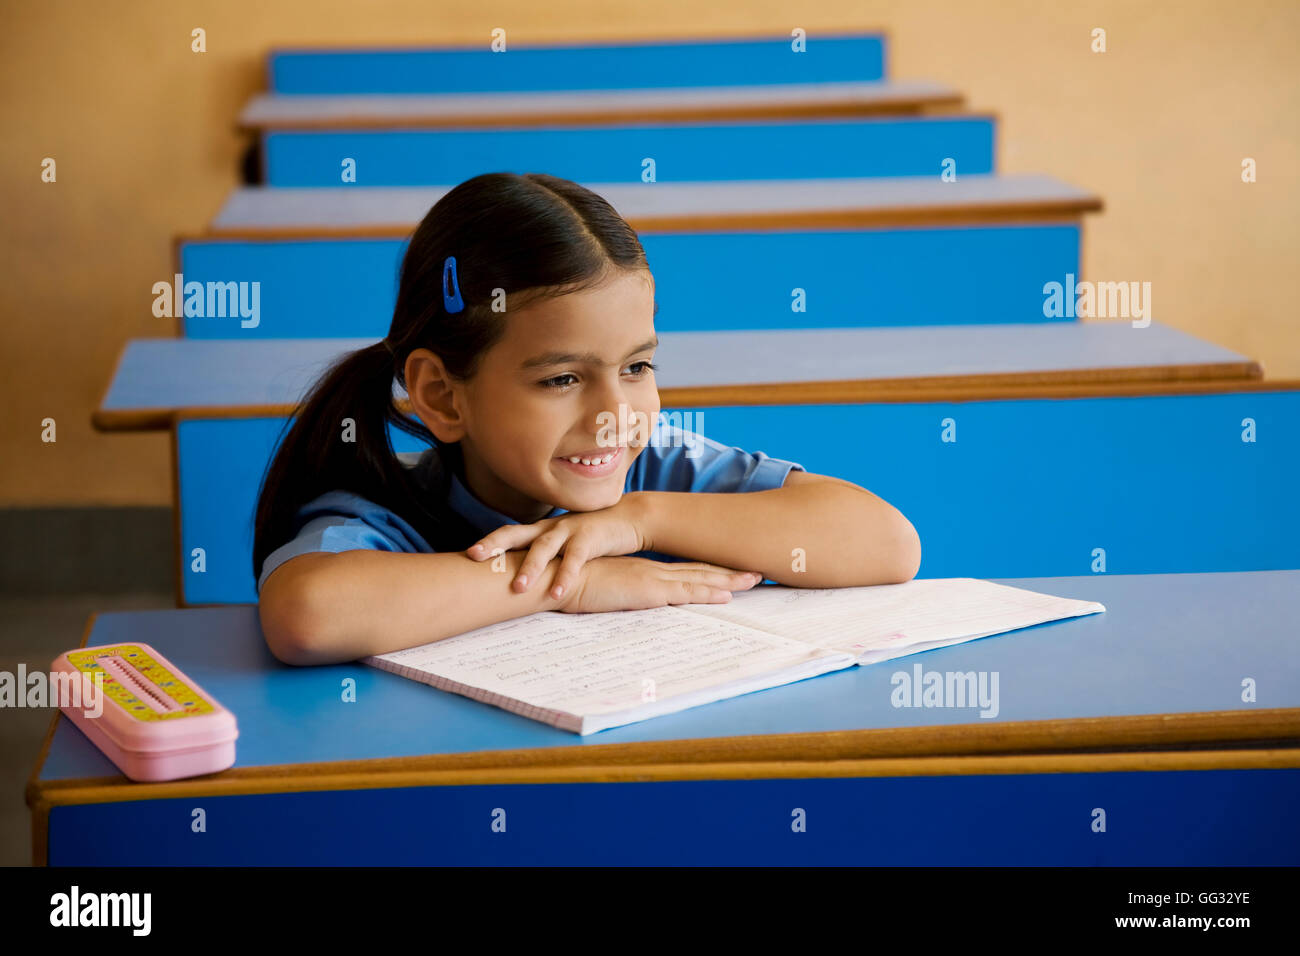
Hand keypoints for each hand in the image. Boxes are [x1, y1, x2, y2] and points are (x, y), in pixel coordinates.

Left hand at [466, 494, 652, 599]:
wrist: (630, 518)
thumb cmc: (593, 535)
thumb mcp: (564, 544)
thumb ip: (545, 556)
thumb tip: (521, 576)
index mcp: (541, 529)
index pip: (509, 533)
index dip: (489, 541)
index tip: (467, 553)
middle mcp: (550, 527)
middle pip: (516, 532)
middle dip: (494, 544)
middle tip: (474, 556)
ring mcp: (570, 530)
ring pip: (543, 547)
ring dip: (530, 568)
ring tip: (518, 589)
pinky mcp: (590, 538)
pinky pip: (575, 560)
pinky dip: (564, 577)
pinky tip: (557, 594)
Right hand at [558, 556, 763, 613]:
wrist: (556, 577)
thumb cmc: (571, 583)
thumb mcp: (600, 589)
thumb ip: (616, 593)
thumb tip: (623, 601)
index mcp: (643, 570)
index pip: (684, 569)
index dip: (710, 570)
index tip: (731, 570)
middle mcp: (652, 570)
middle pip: (700, 570)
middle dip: (730, 572)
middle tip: (758, 571)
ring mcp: (651, 579)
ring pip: (700, 579)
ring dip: (729, 580)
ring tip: (755, 579)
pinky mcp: (646, 590)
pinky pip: (684, 593)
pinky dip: (708, 593)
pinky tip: (727, 595)